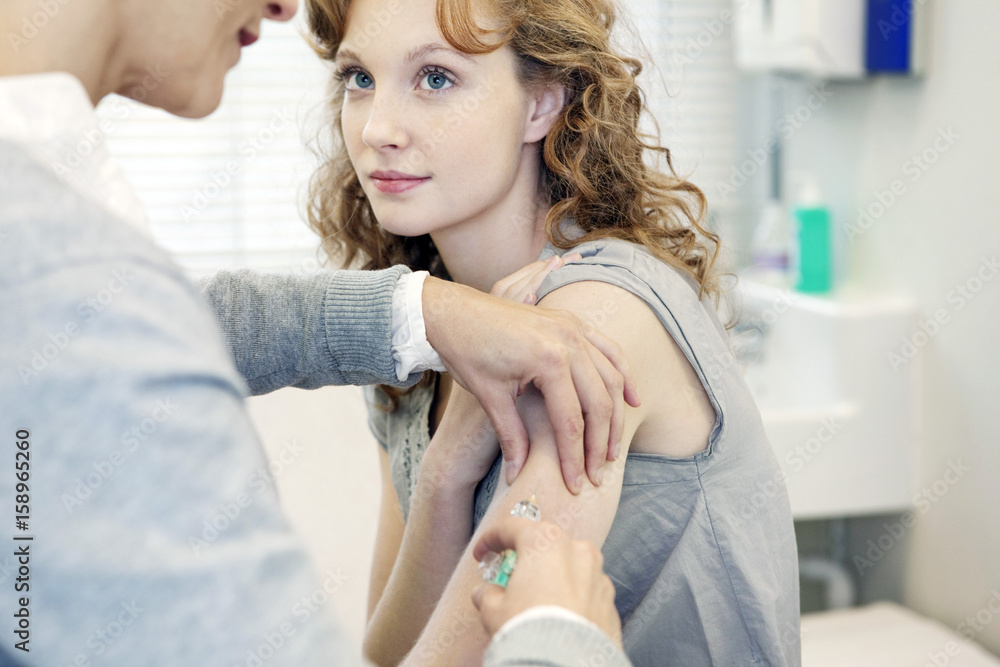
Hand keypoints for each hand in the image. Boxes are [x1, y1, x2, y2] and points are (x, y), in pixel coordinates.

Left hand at [422, 262, 640, 494]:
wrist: (452, 311)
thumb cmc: (466, 352)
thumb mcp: (490, 397)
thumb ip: (511, 437)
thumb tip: (517, 475)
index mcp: (548, 360)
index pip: (570, 421)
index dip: (574, 458)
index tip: (576, 486)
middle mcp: (568, 340)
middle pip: (598, 403)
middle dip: (599, 444)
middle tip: (597, 475)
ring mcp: (573, 327)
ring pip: (611, 378)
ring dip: (616, 416)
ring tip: (613, 449)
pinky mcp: (572, 322)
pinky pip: (608, 350)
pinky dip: (623, 375)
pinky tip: (631, 400)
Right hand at [471, 517, 622, 647]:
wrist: (566, 663)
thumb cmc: (529, 629)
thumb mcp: (494, 611)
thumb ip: (488, 595)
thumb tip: (485, 594)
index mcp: (544, 542)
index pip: (513, 528)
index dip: (492, 539)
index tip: (482, 554)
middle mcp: (576, 550)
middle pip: (546, 544)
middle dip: (528, 558)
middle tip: (511, 576)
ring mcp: (598, 574)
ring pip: (571, 567)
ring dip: (555, 577)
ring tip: (539, 601)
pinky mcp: (610, 600)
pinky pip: (586, 591)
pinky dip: (573, 597)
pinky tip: (560, 616)